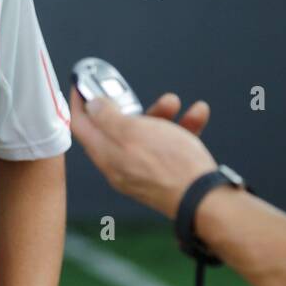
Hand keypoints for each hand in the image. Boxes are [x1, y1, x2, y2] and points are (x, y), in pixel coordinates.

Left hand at [69, 87, 216, 217]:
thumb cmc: (169, 166)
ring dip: (160, 114)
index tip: (82, 85)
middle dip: (129, 106)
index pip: (81, 126)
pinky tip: (196, 115)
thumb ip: (107, 117)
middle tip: (134, 93)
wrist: (206, 200)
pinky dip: (182, 128)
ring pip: (147, 135)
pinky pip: (170, 146)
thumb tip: (92, 106)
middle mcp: (121, 166)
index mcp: (106, 155)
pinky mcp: (166, 175)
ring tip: (173, 102)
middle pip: (116, 129)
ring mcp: (144, 171)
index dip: (79, 103)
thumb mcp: (132, 131)